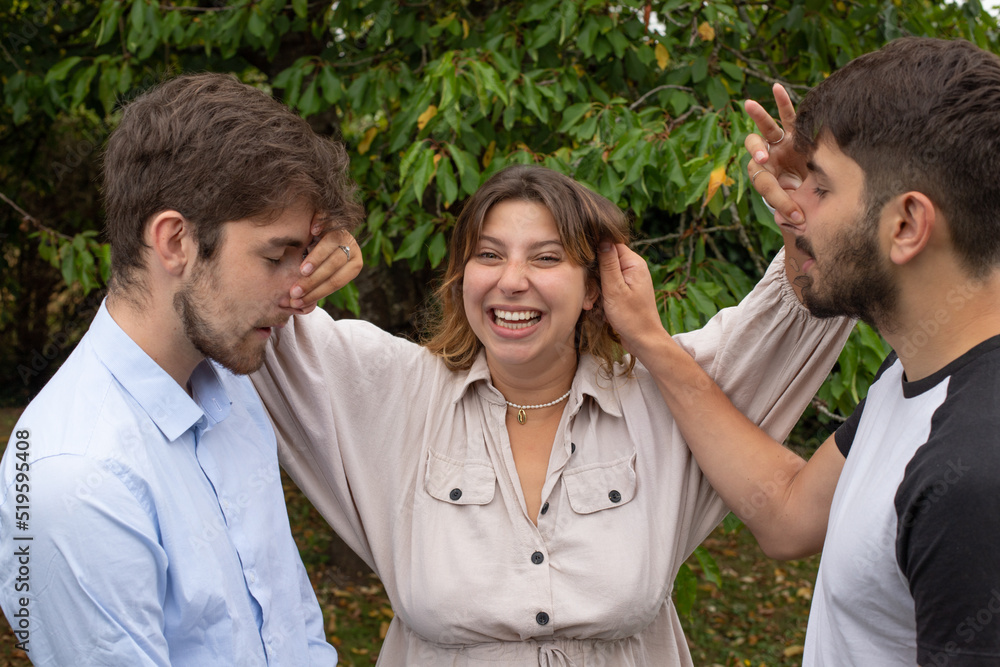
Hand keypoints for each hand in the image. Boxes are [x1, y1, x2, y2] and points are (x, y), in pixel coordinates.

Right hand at [289, 227, 361, 312]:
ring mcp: (344, 230)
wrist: (326, 233)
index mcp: (354, 264)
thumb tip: (296, 305)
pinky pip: (329, 219)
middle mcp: (352, 247)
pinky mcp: (334, 216)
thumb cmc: (321, 260)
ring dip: (317, 259)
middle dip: (313, 281)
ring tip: (302, 271)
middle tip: (294, 291)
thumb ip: (315, 285)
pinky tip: (312, 230)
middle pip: (334, 265)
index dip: (318, 292)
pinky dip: (321, 223)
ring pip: (332, 245)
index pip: (337, 281)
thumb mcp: (323, 273)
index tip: (300, 301)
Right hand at [597, 241, 668, 354]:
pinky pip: (607, 287)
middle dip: (593, 277)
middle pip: (605, 261)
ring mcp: (629, 280)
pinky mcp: (625, 291)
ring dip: (595, 289)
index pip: (610, 244)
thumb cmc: (631, 317)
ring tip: (592, 304)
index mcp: (634, 263)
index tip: (585, 266)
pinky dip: (601, 296)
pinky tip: (597, 308)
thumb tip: (603, 238)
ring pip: (604, 275)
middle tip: (591, 295)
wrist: (643, 341)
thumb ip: (608, 264)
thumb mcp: (615, 289)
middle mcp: (633, 268)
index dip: (595, 253)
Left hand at [744, 83, 805, 226]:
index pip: (766, 186)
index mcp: (764, 180)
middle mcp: (768, 160)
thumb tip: (800, 223)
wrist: (810, 189)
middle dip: (758, 155)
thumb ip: (794, 210)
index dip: (780, 201)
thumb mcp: (798, 208)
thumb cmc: (802, 200)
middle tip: (764, 159)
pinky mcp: (793, 133)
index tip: (796, 216)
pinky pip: (787, 115)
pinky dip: (781, 102)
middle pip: (755, 154)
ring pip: (765, 130)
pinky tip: (776, 86)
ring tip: (748, 104)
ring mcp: (779, 144)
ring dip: (758, 118)